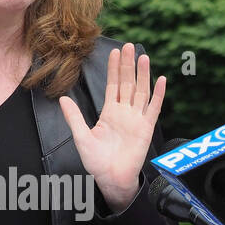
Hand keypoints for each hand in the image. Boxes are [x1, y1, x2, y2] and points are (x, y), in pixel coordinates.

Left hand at [59, 44, 164, 213]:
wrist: (111, 179)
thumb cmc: (96, 162)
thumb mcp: (81, 137)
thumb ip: (74, 117)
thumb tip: (62, 99)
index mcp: (109, 113)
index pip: (113, 85)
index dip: (113, 69)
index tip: (114, 52)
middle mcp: (124, 113)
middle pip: (128, 83)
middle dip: (127, 65)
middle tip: (129, 46)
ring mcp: (136, 119)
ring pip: (141, 91)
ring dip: (142, 74)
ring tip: (143, 57)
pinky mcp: (146, 128)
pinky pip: (154, 109)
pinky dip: (158, 95)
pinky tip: (161, 80)